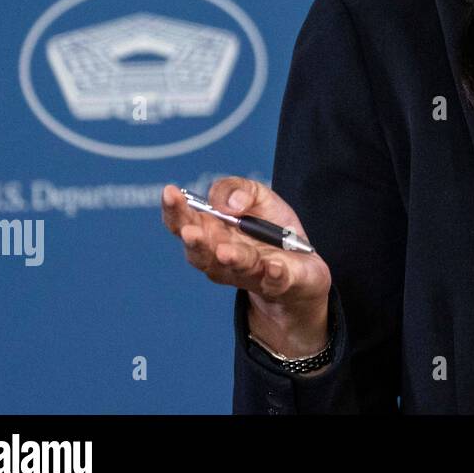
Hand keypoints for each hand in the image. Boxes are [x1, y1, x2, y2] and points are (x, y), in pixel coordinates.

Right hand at [161, 176, 331, 355]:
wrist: (303, 261)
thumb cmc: (270, 227)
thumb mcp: (257, 195)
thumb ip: (237, 189)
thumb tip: (230, 204)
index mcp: (211, 232)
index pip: (183, 223)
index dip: (175, 210)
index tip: (170, 192)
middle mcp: (222, 258)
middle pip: (201, 253)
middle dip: (196, 243)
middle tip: (190, 232)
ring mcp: (249, 273)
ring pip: (236, 268)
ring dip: (232, 259)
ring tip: (226, 251)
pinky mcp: (280, 283)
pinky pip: (275, 281)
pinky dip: (274, 275)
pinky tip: (274, 266)